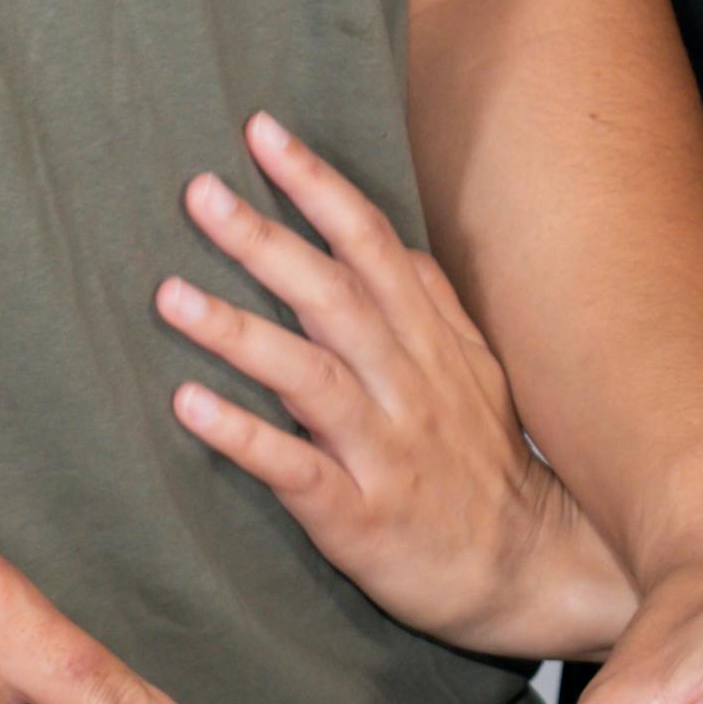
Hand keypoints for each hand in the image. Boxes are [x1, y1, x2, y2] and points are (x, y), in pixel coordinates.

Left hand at [155, 111, 635, 662]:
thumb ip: (430, 305)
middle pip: (333, 296)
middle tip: (198, 192)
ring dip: (239, 332)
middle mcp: (407, 383)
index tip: (261, 132)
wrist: (533, 571)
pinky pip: (298, 471)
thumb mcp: (477, 371)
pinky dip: (244, 437)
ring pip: (310, 376)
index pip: (371, 244)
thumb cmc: (485, 466)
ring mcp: (385, 449)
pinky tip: (188, 407)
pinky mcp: (361, 517)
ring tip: (170, 296)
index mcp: (428, 341)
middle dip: (265, 240)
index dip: (318, 185)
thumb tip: (385, 241)